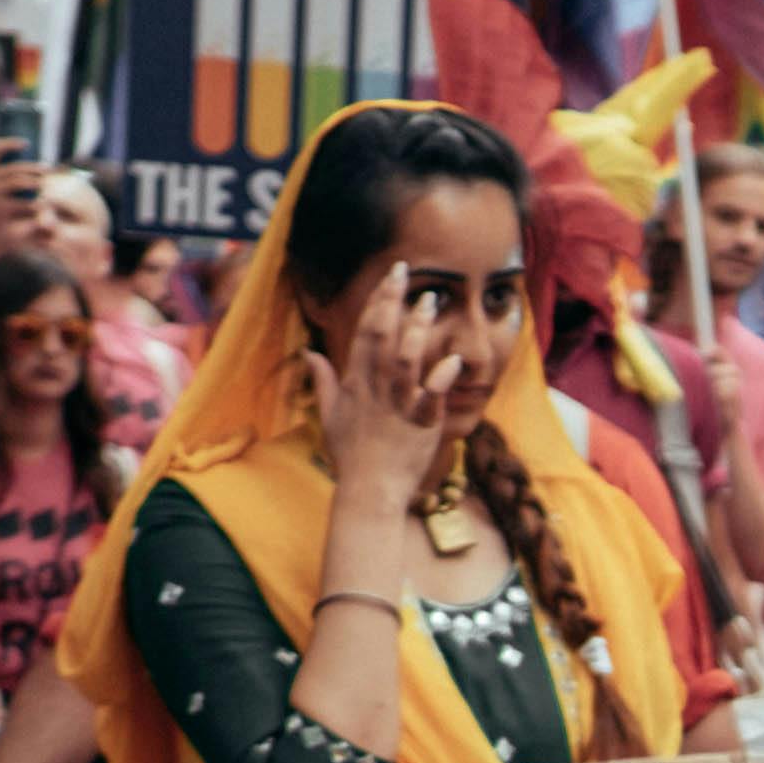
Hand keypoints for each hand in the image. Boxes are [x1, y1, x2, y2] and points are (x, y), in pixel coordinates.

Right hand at [304, 272, 468, 516]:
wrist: (369, 490)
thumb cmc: (351, 455)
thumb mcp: (329, 415)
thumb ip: (323, 381)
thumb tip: (309, 354)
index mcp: (356, 382)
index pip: (365, 332)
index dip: (378, 301)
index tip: (390, 277)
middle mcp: (375, 388)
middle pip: (382, 336)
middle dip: (392, 301)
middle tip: (405, 272)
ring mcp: (397, 406)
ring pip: (405, 359)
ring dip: (417, 328)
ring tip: (429, 302)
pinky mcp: (420, 426)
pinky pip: (431, 398)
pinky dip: (442, 379)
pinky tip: (454, 359)